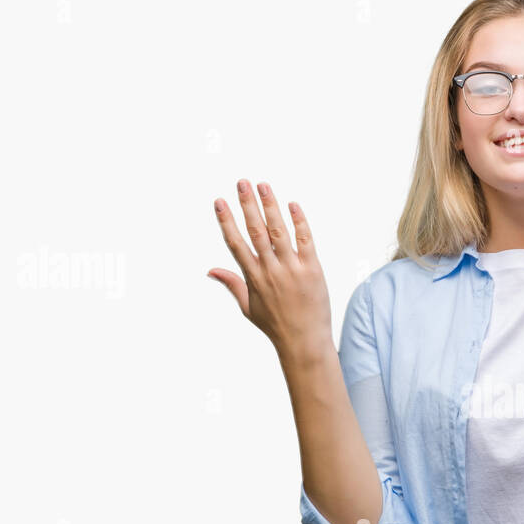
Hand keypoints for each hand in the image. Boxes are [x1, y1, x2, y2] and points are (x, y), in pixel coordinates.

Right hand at [207, 179, 332, 354]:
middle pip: (256, 231)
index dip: (226, 221)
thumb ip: (232, 284)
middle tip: (241, 182)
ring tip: (263, 186)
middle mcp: (271, 270)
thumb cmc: (275, 325)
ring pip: (279, 231)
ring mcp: (292, 269)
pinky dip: (299, 222)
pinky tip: (293, 204)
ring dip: (271, 206)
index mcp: (253, 278)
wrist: (304, 341)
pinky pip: (305, 241)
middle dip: (247, 205)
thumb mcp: (248, 307)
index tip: (219, 201)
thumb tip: (211, 270)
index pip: (236, 243)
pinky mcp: (312, 269)